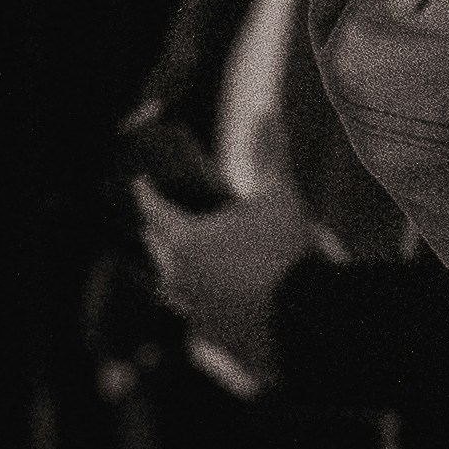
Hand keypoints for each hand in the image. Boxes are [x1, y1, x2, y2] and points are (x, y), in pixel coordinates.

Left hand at [134, 173, 315, 387]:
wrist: (306, 320)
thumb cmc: (287, 253)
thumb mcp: (281, 195)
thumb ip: (269, 153)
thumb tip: (266, 111)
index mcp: (186, 240)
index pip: (153, 210)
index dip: (146, 193)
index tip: (142, 183)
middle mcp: (180, 278)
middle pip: (158, 249)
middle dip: (162, 231)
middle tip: (169, 219)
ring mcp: (194, 311)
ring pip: (175, 285)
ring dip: (181, 269)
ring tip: (197, 260)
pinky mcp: (212, 338)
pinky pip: (198, 313)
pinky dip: (204, 299)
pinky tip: (222, 296)